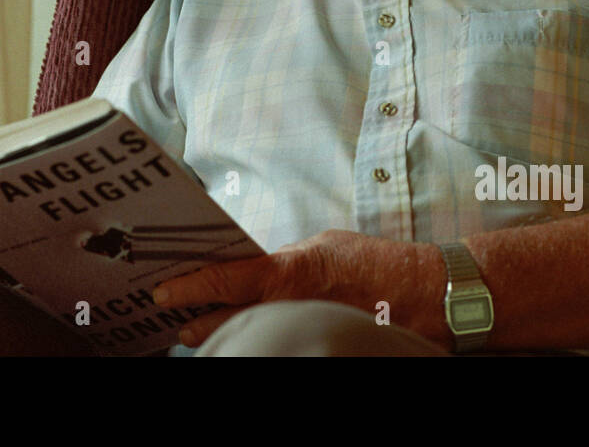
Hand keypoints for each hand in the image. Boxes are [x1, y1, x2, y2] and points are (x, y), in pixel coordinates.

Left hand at [151, 229, 451, 348]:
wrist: (427, 296)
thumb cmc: (377, 265)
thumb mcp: (323, 247)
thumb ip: (285, 261)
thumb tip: (257, 271)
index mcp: (290, 272)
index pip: (227, 279)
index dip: (190, 287)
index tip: (161, 293)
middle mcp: (293, 305)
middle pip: (229, 319)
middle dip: (199, 322)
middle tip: (174, 324)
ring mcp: (307, 327)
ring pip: (252, 335)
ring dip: (228, 335)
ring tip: (199, 334)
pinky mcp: (321, 341)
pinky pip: (282, 341)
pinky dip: (265, 339)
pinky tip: (255, 339)